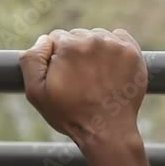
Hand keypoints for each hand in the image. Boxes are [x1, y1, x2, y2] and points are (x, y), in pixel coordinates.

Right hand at [19, 28, 146, 147]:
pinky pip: (118, 38)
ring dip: (93, 51)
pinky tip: (107, 70)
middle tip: (77, 79)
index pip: (55, 38)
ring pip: (97, 37)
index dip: (54, 58)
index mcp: (69, 46)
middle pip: (77, 35)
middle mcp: (94, 40)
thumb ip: (31, 60)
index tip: (61, 76)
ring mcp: (116, 45)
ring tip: (93, 77)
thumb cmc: (70, 113)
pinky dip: (112, 50)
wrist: (107, 129)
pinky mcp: (133, 52)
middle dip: (74, 53)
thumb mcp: (36, 92)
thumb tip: (43, 40)